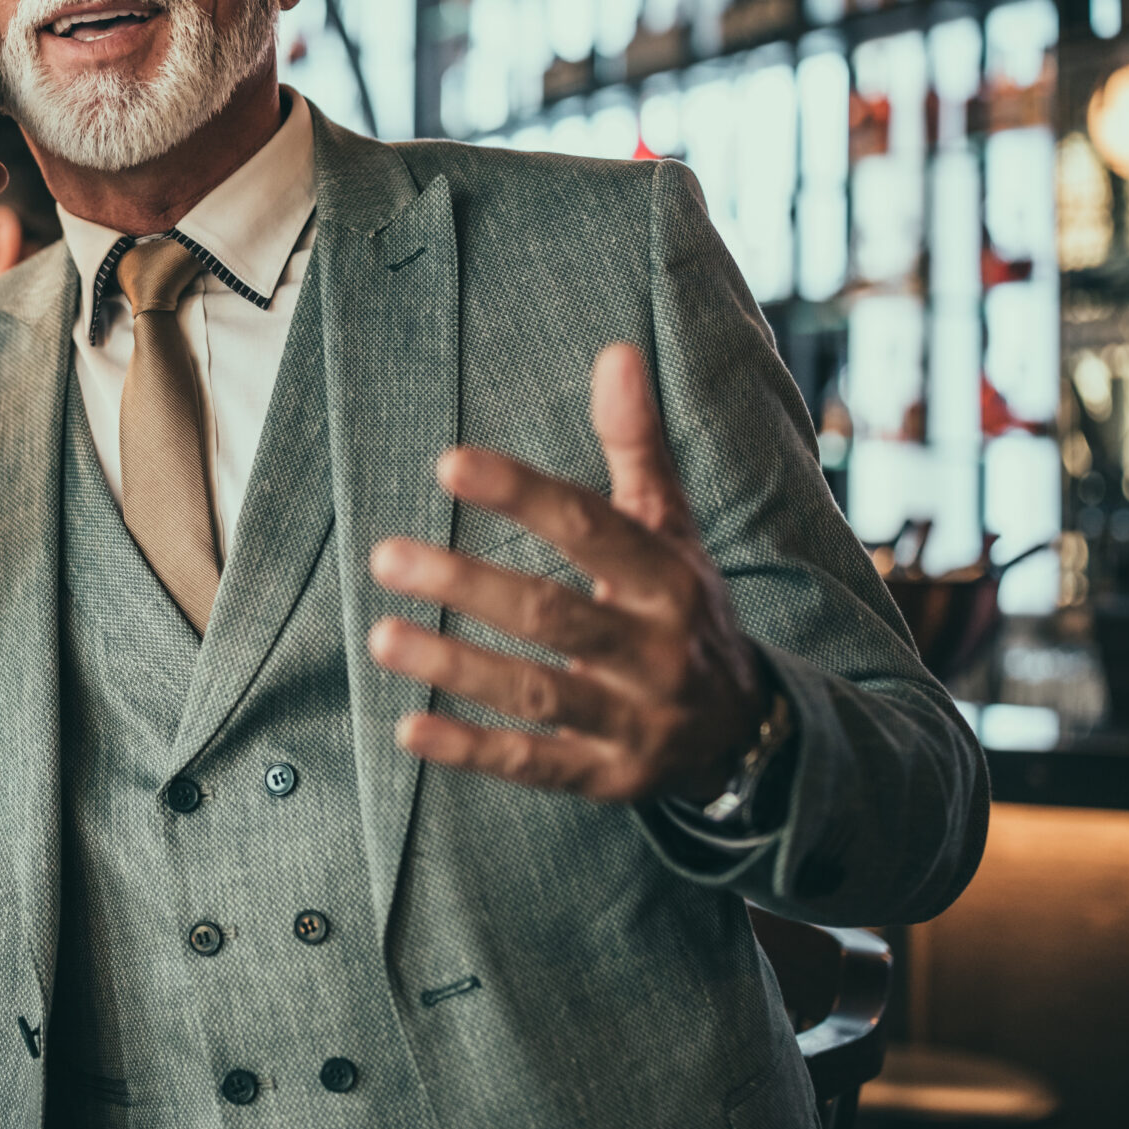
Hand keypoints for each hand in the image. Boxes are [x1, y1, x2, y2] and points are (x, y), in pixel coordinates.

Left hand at [365, 344, 768, 804]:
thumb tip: (615, 351)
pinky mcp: (609, 777)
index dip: (521, 494)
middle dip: (468, 585)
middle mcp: (657, 650)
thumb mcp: (672, 528)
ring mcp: (635, 720)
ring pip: (538, 693)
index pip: (590, 526)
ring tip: (380, 635)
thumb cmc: (683, 607)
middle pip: (553, 615)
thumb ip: (636, 446)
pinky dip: (472, 751)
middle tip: (384, 555)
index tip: (448, 463)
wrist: (748, 731)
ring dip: (456, 666)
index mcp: (669, 578)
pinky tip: (409, 729)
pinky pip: (536, 764)